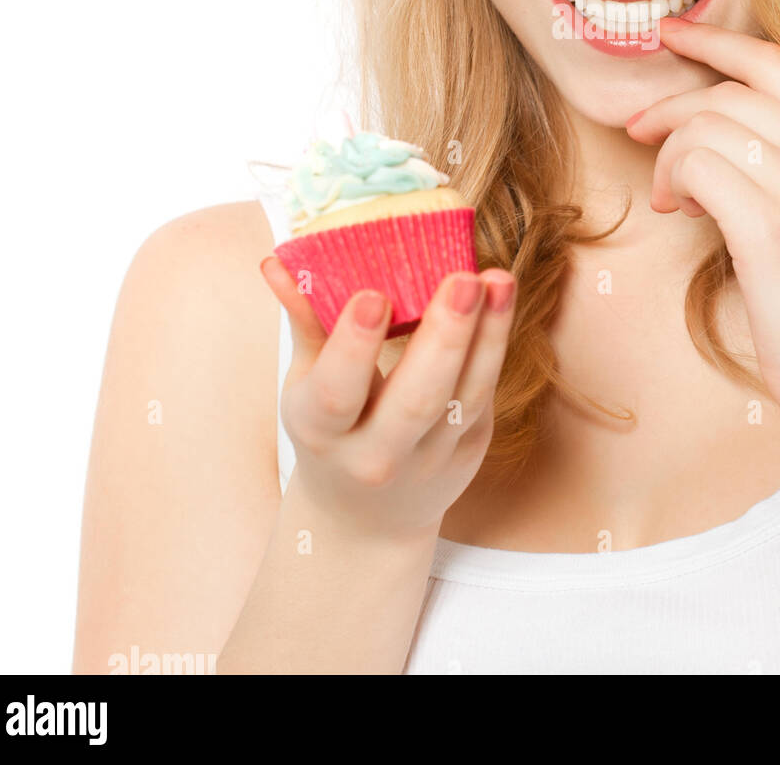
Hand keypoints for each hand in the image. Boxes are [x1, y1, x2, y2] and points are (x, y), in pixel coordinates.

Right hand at [260, 259, 516, 540]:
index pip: (338, 393)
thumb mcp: (305, 385)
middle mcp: (377, 454)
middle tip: (463, 279)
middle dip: (443, 337)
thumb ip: (304, 323)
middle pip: (416, 400)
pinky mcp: (469, 449)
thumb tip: (277, 262)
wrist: (365, 517)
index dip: (354, 346)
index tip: (372, 295)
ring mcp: (429, 458)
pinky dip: (495, 344)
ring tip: (498, 280)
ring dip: (488, 334)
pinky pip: (485, 393)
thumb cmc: (331, 429)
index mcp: (323, 433)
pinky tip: (502, 298)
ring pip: (465, 395)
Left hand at [625, 17, 779, 428]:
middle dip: (670, 110)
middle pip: (724, 94)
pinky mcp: (771, 222)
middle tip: (639, 134)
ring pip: (702, 127)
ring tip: (675, 198)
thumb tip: (700, 111)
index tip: (670, 35)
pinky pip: (693, 166)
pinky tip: (681, 211)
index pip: (771, 59)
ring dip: (670, 159)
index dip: (714, 41)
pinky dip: (673, 182)